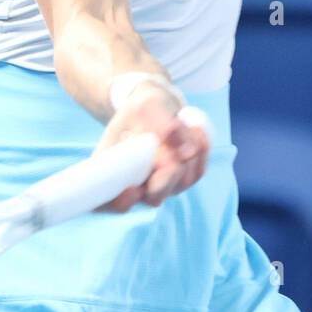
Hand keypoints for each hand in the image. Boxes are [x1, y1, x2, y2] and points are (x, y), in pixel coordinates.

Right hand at [94, 83, 211, 212]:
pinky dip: (201, 149)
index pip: (111, 203)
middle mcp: (136, 187)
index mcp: (111, 173)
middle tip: (172, 157)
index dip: (121, 202)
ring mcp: (160, 187)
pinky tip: (195, 128)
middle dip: (167, 178)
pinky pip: (197, 172)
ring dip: (186, 152)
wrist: (153, 110)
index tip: (132, 189)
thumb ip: (162, 126)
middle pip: (154, 198)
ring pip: (181, 183)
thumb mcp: (146, 108)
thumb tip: (187, 151)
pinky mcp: (181, 180)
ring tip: (178, 123)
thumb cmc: (141, 111)